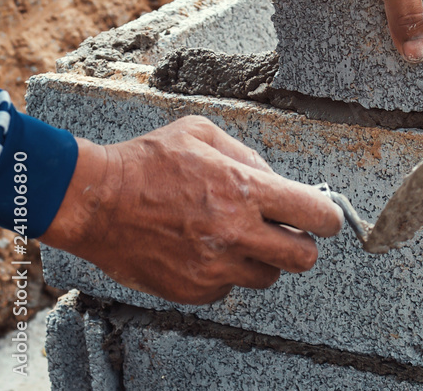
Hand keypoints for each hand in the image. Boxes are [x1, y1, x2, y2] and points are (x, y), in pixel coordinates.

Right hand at [40, 116, 342, 304]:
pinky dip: (225, 274)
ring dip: (262, 259)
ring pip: (268, 276)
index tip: (326, 218)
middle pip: (304, 257)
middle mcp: (235, 232)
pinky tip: (204, 251)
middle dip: (303, 245)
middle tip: (286, 233)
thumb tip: (276, 178)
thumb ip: (248, 155)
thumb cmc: (145, 163)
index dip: (329, 217)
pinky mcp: (193, 289)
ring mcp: (214, 266)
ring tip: (235, 238)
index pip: (316, 214)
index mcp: (244, 189)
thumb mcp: (202, 134)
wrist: (92, 201)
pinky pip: (229, 289)